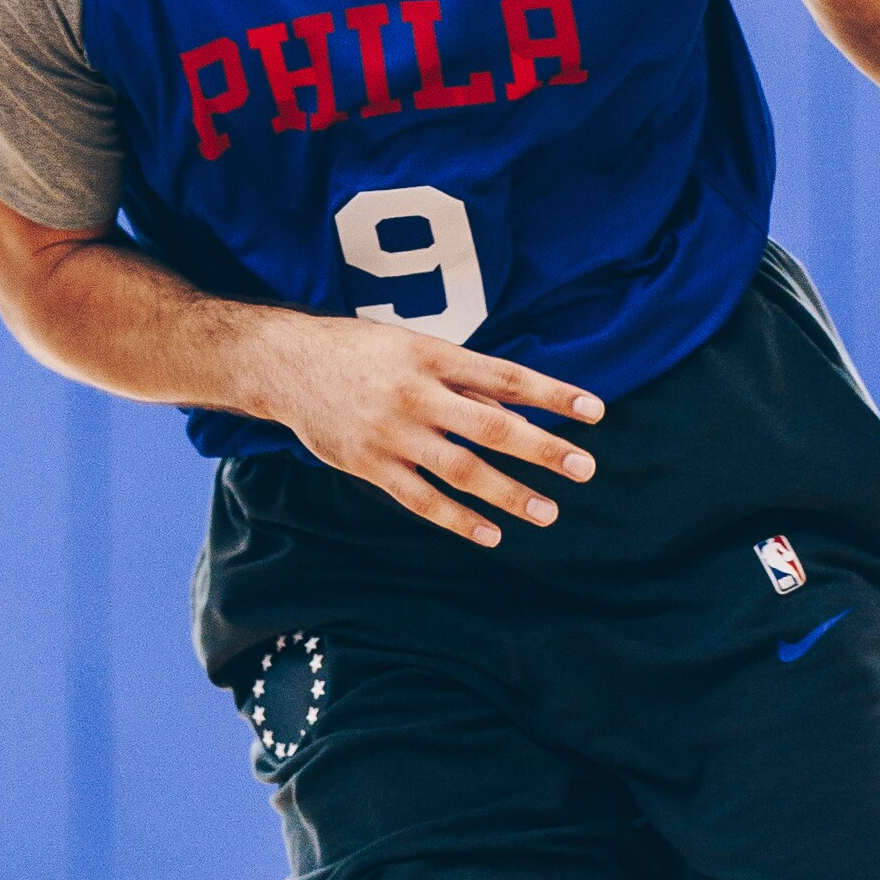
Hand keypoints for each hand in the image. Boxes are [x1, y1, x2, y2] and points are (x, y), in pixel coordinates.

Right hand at [261, 315, 602, 546]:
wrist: (285, 364)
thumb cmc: (362, 352)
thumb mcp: (413, 346)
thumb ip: (461, 377)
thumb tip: (517, 404)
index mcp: (433, 357)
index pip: (506, 377)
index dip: (552, 394)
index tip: (594, 411)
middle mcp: (417, 395)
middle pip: (491, 427)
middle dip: (542, 449)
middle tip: (585, 468)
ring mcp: (393, 434)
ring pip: (462, 470)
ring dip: (509, 494)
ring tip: (549, 511)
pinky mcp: (371, 466)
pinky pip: (422, 500)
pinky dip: (459, 520)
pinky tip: (493, 533)